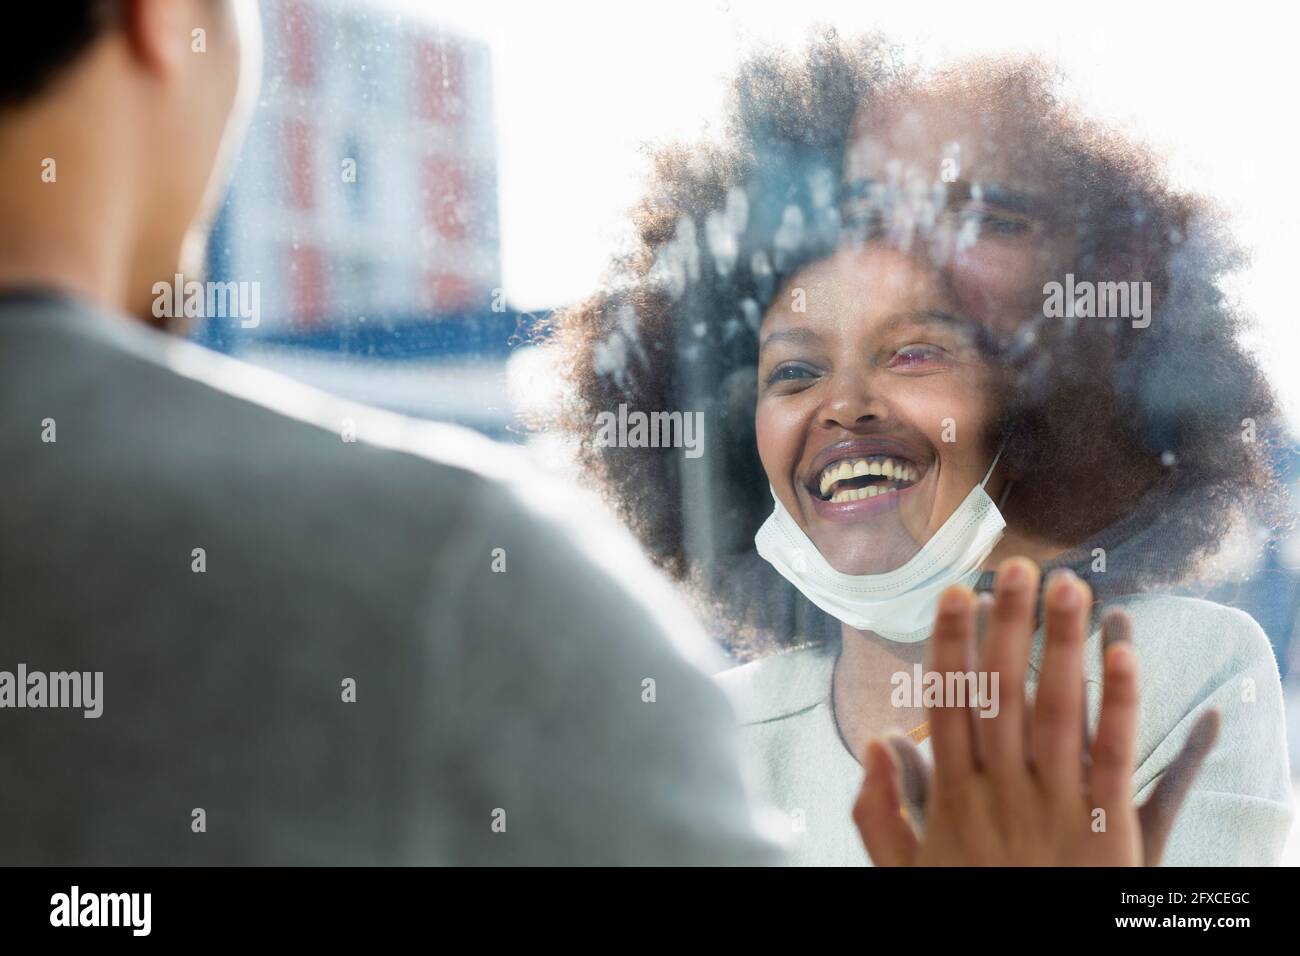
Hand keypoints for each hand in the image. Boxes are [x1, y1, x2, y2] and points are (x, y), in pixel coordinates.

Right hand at [853, 558, 1219, 865]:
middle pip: (1004, 694)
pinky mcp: (1106, 828)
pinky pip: (1113, 757)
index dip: (952, 644)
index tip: (956, 593)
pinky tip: (1123, 656)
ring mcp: (1054, 807)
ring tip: (1069, 589)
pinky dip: (1120, 704)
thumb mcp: (903, 873)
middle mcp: (1001, 791)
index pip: (950, 704)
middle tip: (1018, 565)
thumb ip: (878, 813)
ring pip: (1058, 712)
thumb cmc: (966, 914)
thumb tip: (872, 742)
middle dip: (1010, 626)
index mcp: (952, 797)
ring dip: (1063, 645)